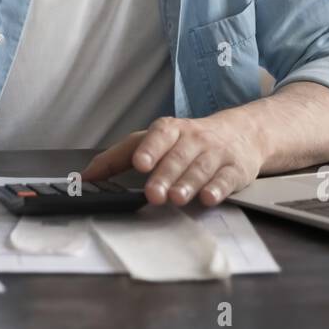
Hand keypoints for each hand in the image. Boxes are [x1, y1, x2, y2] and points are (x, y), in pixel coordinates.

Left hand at [81, 114, 265, 207]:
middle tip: (154, 194)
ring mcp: (216, 154)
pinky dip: (218, 188)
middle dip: (165, 175)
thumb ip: (118, 157)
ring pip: (201, 168)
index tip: (140, 164)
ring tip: (177, 198)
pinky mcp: (235, 169)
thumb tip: (86, 176)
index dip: (150, 149)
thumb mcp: (154, 141)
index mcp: (170, 130)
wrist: (242, 133)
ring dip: (188, 183)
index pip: (158, 136)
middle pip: (178, 157)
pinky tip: (208, 197)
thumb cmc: (189, 140)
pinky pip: (226, 178)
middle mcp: (194, 139)